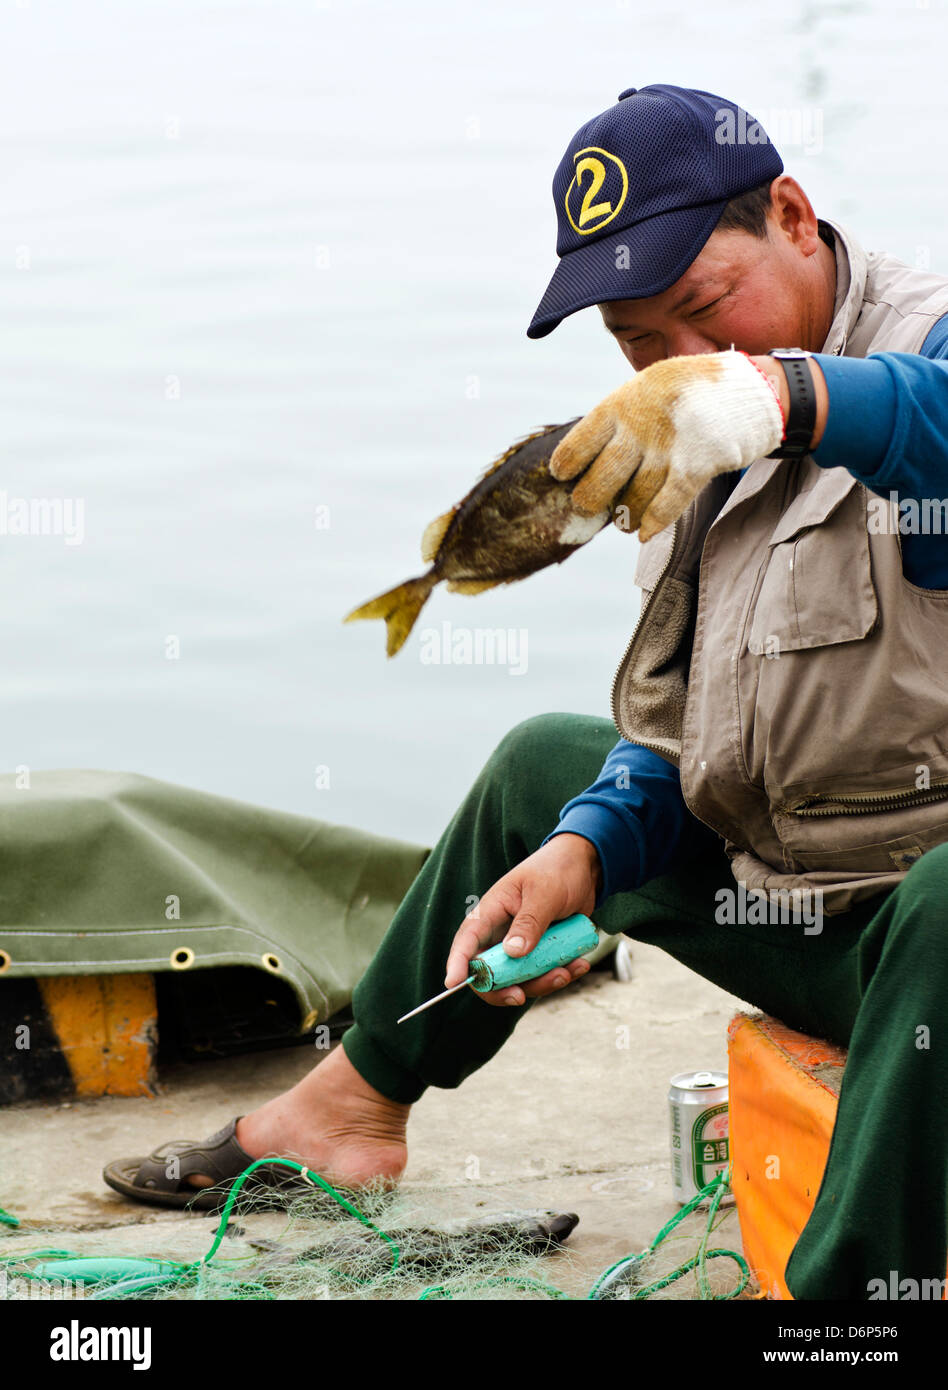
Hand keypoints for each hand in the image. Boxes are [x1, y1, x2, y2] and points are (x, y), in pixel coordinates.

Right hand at [444, 833, 601, 1006]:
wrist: (585, 868)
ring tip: (568, 971)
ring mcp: (521, 946)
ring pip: (519, 979)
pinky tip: (579, 965)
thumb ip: (529, 922)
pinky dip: (560, 975)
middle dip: (504, 987)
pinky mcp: (540, 953)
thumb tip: (512, 953)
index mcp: (492, 912)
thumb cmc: (557, 870)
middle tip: (521, 996)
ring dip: (542, 982)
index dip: (457, 962)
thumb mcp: (544, 893)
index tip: (453, 982)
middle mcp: (501, 933)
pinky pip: (543, 975)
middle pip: (490, 972)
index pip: (467, 939)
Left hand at [549, 350, 784, 542]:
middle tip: (588, 507)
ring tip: (623, 520)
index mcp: (624, 403)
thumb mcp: (651, 386)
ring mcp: (668, 447)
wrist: (752, 388)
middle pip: (601, 480)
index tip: (562, 475)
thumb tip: (591, 453)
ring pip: (633, 499)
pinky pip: (665, 506)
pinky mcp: (696, 465)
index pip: (580, 442)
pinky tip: (643, 533)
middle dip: (590, 500)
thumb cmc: (694, 391)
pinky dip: (652, 523)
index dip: (567, 464)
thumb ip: (624, 416)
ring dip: (625, 516)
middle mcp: (640, 425)